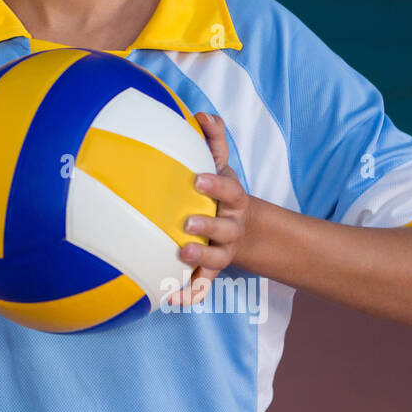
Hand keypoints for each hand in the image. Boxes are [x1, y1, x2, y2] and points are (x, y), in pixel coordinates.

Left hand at [167, 112, 251, 305]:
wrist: (243, 230)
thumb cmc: (220, 193)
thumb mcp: (221, 165)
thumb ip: (214, 141)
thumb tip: (203, 114)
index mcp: (234, 200)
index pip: (229, 191)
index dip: (216, 186)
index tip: (198, 179)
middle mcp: (232, 227)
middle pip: (225, 230)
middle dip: (208, 228)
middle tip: (187, 224)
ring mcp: (223, 251)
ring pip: (215, 259)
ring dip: (200, 259)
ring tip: (181, 255)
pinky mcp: (211, 270)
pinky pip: (202, 285)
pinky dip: (188, 293)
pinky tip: (169, 298)